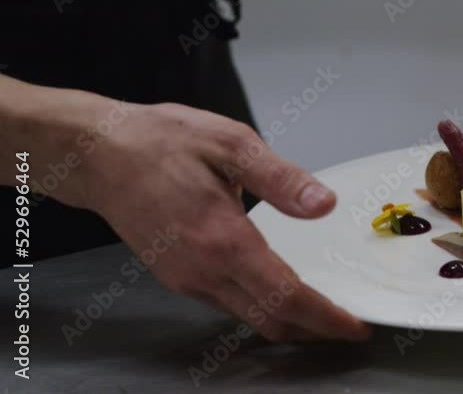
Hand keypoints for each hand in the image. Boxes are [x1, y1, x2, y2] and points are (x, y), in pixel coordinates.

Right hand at [59, 97, 369, 341]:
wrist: (97, 154)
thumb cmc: (163, 141)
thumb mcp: (231, 143)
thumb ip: (281, 178)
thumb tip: (324, 205)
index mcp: (223, 240)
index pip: (286, 297)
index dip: (325, 318)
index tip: (357, 326)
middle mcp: (203, 270)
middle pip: (270, 320)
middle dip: (315, 329)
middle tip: (350, 325)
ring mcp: (187, 278)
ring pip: (249, 316)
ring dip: (289, 321)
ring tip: (326, 309)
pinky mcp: (177, 275)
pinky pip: (229, 303)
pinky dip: (263, 306)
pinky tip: (281, 290)